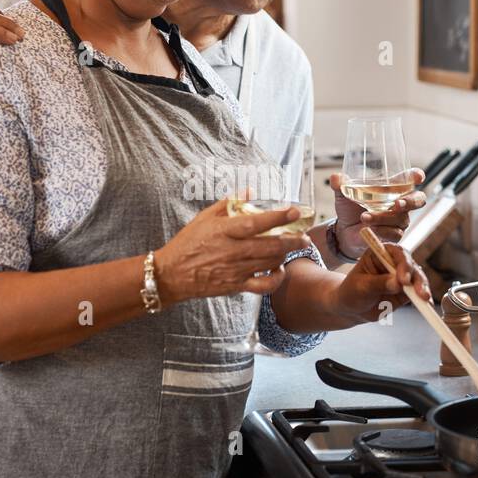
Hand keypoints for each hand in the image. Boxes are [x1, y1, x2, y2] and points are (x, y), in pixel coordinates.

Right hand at [155, 198, 310, 304]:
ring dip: (287, 254)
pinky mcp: (236, 285)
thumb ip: (228, 203)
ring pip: (270, 262)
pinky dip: (276, 278)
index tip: (294, 211)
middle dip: (293, 240)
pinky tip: (279, 269)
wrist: (171, 274)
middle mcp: (233, 251)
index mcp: (224, 231)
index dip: (278, 217)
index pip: (256, 223)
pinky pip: (263, 284)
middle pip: (271, 245)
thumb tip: (249, 191)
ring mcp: (236, 270)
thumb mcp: (204, 218)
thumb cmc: (187, 243)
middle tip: (305, 236)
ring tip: (295, 246)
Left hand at [330, 169, 426, 259]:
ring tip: (364, 217)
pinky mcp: (394, 235)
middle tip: (397, 203)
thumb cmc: (350, 208)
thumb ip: (341, 185)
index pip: (410, 179)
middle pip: (418, 200)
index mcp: (392, 188)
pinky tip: (368, 228)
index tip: (418, 176)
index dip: (416, 176)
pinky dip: (381, 230)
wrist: (344, 231)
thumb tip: (336, 177)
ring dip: (383, 217)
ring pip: (401, 218)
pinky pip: (394, 233)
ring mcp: (399, 220)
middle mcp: (400, 203)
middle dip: (411, 201)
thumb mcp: (343, 195)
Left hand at [330, 241, 431, 323]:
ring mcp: (402, 276)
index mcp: (379, 252)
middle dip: (415, 278)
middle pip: (410, 264)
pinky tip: (427, 305)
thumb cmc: (351, 292)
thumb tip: (397, 284)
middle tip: (417, 291)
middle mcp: (393, 261)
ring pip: (417, 278)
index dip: (403, 264)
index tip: (403, 280)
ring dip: (422, 288)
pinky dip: (423, 298)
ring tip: (424, 299)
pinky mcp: (407, 290)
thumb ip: (378, 284)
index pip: (395, 253)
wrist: (351, 308)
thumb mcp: (361, 287)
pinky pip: (418, 292)